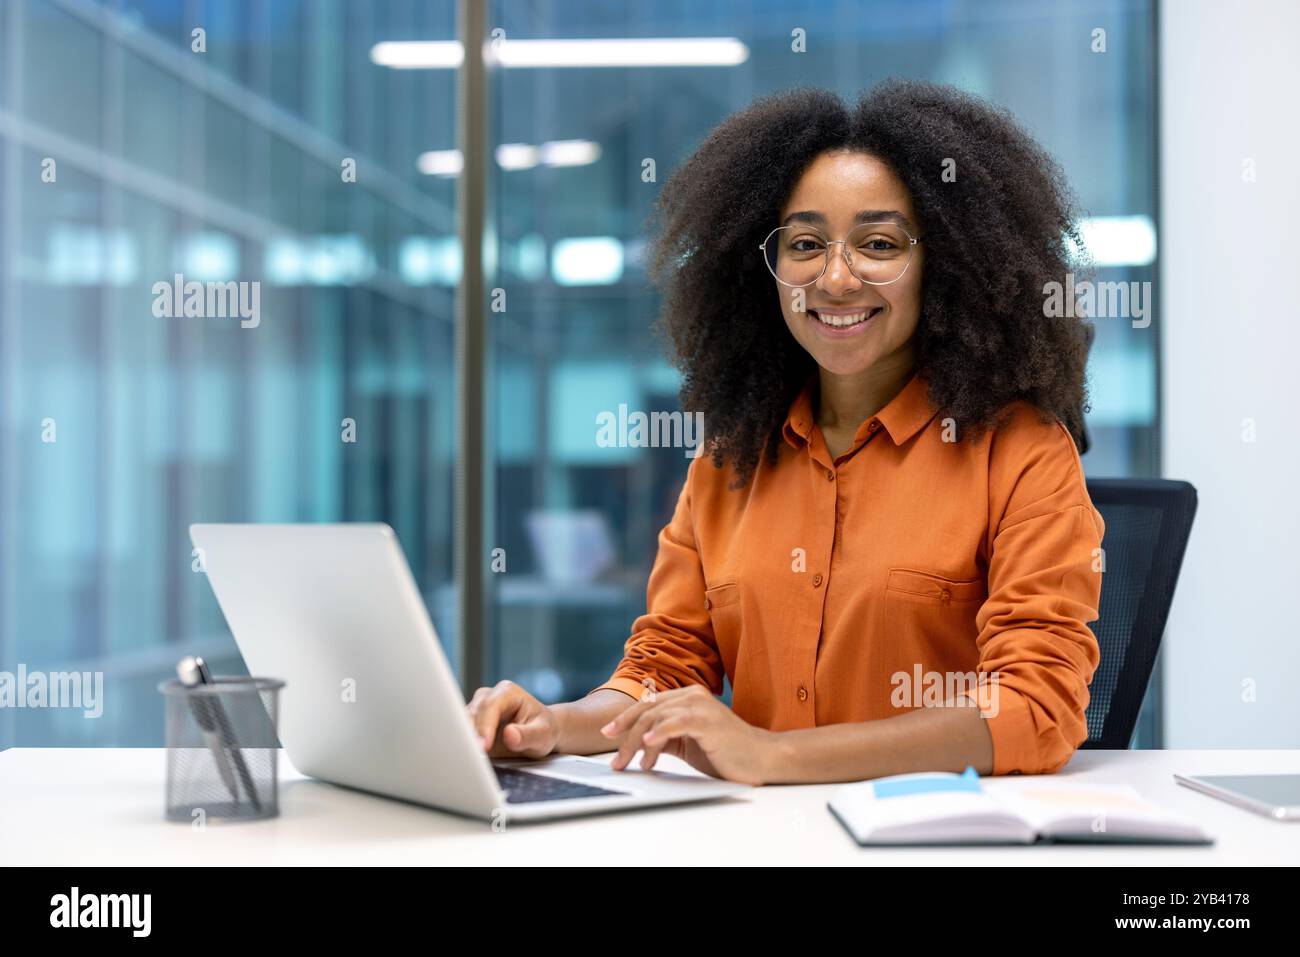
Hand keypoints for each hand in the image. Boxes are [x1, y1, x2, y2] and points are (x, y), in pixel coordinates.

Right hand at [466, 680, 559, 758]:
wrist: (539, 734)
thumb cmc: (543, 730)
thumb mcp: (543, 734)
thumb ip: (527, 735)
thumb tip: (509, 734)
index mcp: (507, 692)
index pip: (490, 706)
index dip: (485, 726)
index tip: (484, 746)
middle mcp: (488, 697)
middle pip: (471, 713)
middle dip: (469, 735)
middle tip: (471, 756)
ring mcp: (477, 710)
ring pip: (460, 723)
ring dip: (462, 741)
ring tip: (466, 760)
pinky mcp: (470, 725)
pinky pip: (460, 734)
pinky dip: (461, 746)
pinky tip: (465, 759)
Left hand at [600, 684, 773, 784]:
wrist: (762, 759)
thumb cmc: (727, 753)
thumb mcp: (687, 744)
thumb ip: (665, 737)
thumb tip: (637, 742)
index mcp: (687, 698)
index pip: (648, 706)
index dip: (625, 720)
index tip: (608, 736)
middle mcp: (692, 696)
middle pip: (647, 711)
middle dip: (625, 734)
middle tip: (615, 759)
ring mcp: (701, 706)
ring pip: (656, 718)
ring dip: (638, 743)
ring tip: (631, 763)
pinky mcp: (709, 721)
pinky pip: (676, 724)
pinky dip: (658, 734)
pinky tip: (647, 745)